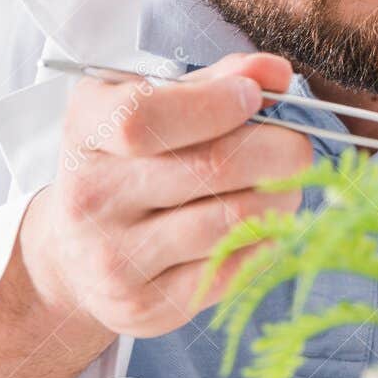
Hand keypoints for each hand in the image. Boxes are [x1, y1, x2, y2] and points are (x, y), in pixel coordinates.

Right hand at [21, 52, 310, 338]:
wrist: (80, 253)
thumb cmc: (136, 162)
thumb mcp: (159, 105)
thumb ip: (219, 80)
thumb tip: (277, 73)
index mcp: (87, 131)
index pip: (144, 117)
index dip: (215, 103)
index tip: (255, 97)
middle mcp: (89, 196)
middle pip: (210, 167)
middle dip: (279, 150)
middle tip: (297, 146)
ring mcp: (114, 258)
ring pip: (232, 220)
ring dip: (282, 197)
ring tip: (286, 185)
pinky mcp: (146, 305)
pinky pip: (233, 267)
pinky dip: (267, 240)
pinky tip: (263, 225)